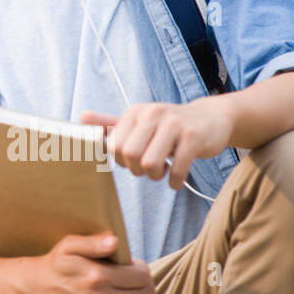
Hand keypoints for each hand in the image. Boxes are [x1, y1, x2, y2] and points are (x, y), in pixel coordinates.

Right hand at [10, 233, 156, 293]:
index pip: (142, 275)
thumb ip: (92, 243)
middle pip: (147, 293)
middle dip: (145, 282)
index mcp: (98, 277)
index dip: (140, 267)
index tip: (130, 263)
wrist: (37, 292)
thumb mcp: (68, 246)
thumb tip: (115, 242)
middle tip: (133, 274)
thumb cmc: (55, 265)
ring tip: (132, 287)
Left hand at [82, 97, 233, 190]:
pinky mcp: (193, 137)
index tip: (132, 162)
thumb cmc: (169, 125)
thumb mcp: (140, 120)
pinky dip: (174, 182)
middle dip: (137, 170)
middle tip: (148, 169)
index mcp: (136, 112)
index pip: (114, 145)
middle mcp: (153, 114)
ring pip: (150, 163)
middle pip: (130, 155)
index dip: (120, 161)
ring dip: (155, 177)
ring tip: (162, 173)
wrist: (212, 118)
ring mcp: (174, 125)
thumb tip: (81, 117)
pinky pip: (177, 169)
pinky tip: (176, 181)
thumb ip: (111, 123)